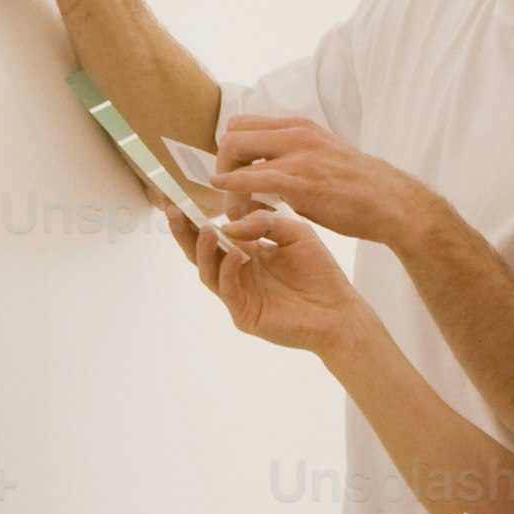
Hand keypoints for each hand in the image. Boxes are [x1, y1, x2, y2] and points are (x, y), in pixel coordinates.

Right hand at [174, 200, 368, 354]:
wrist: (339, 310)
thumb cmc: (320, 273)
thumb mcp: (295, 233)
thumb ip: (264, 222)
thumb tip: (229, 223)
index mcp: (247, 253)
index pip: (214, 235)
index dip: (195, 220)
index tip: (179, 199)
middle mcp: (238, 273)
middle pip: (201, 253)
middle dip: (185, 233)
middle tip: (174, 211)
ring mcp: (239, 295)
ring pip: (208, 272)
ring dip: (204, 250)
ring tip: (207, 229)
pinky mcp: (245, 314)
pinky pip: (228, 290)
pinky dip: (228, 270)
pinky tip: (236, 255)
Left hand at [210, 112, 440, 248]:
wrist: (393, 205)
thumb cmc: (361, 189)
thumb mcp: (325, 158)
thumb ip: (296, 156)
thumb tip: (270, 168)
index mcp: (302, 127)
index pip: (245, 124)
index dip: (232, 150)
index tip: (233, 175)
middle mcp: (297, 134)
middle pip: (234, 133)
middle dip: (221, 163)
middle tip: (226, 192)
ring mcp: (299, 156)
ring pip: (236, 151)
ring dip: (226, 182)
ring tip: (234, 209)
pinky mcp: (301, 182)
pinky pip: (253, 179)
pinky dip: (233, 190)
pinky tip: (232, 209)